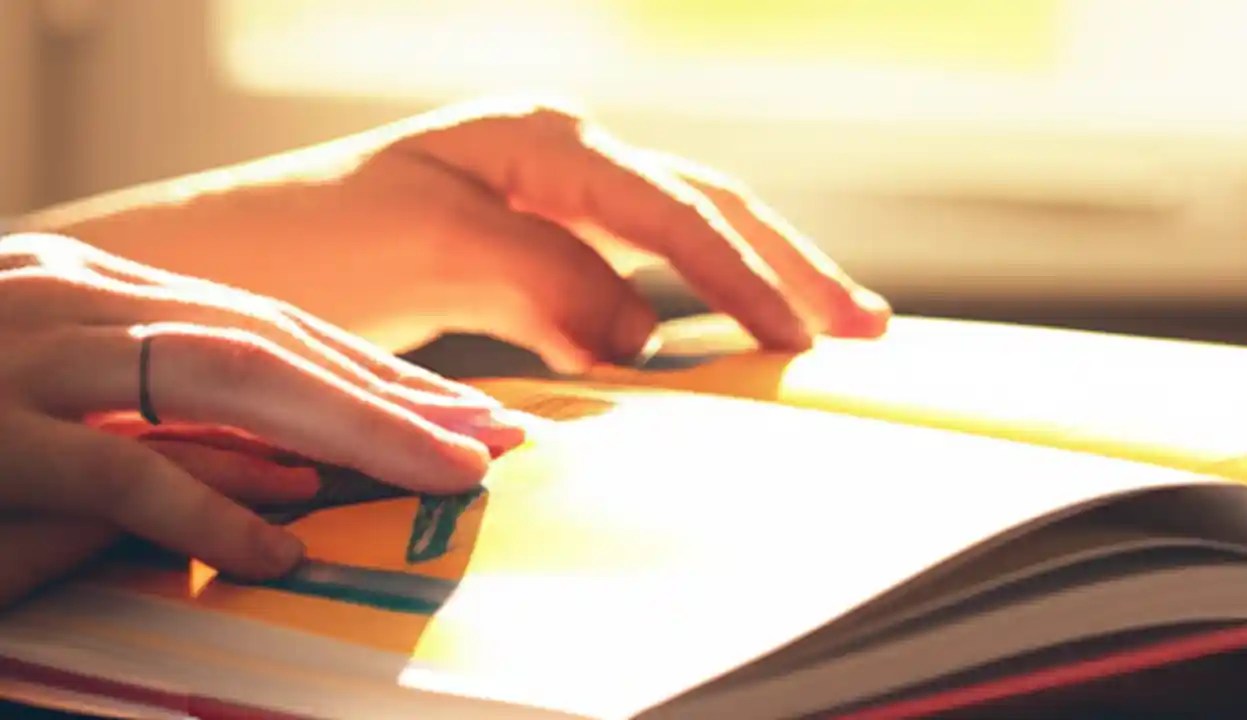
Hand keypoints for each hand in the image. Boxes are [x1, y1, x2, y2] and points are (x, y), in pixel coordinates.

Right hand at [0, 233, 524, 594]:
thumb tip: (294, 477)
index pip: (271, 327)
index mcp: (98, 290)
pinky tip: (282, 551)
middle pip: (276, 340)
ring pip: (229, 374)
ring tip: (447, 470)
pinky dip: (208, 509)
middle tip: (495, 435)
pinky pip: (115, 475)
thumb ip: (166, 433)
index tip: (464, 411)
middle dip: (398, 393)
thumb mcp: (54, 413)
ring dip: (354, 426)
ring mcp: (28, 360)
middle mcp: (75, 301)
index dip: (377, 374)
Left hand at [333, 98, 890, 370]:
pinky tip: (715, 349)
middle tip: (863, 326)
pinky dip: (681, 318)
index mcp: (544, 141)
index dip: (743, 278)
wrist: (233, 262)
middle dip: (787, 266)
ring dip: (751, 286)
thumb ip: (549, 276)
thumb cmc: (311, 240)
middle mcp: (558, 162)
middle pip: (705, 208)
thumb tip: (645, 337)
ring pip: (677, 244)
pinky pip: (629, 285)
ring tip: (824, 330)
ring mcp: (547, 208)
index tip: (798, 341)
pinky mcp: (529, 260)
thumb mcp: (430, 241)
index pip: (675, 212)